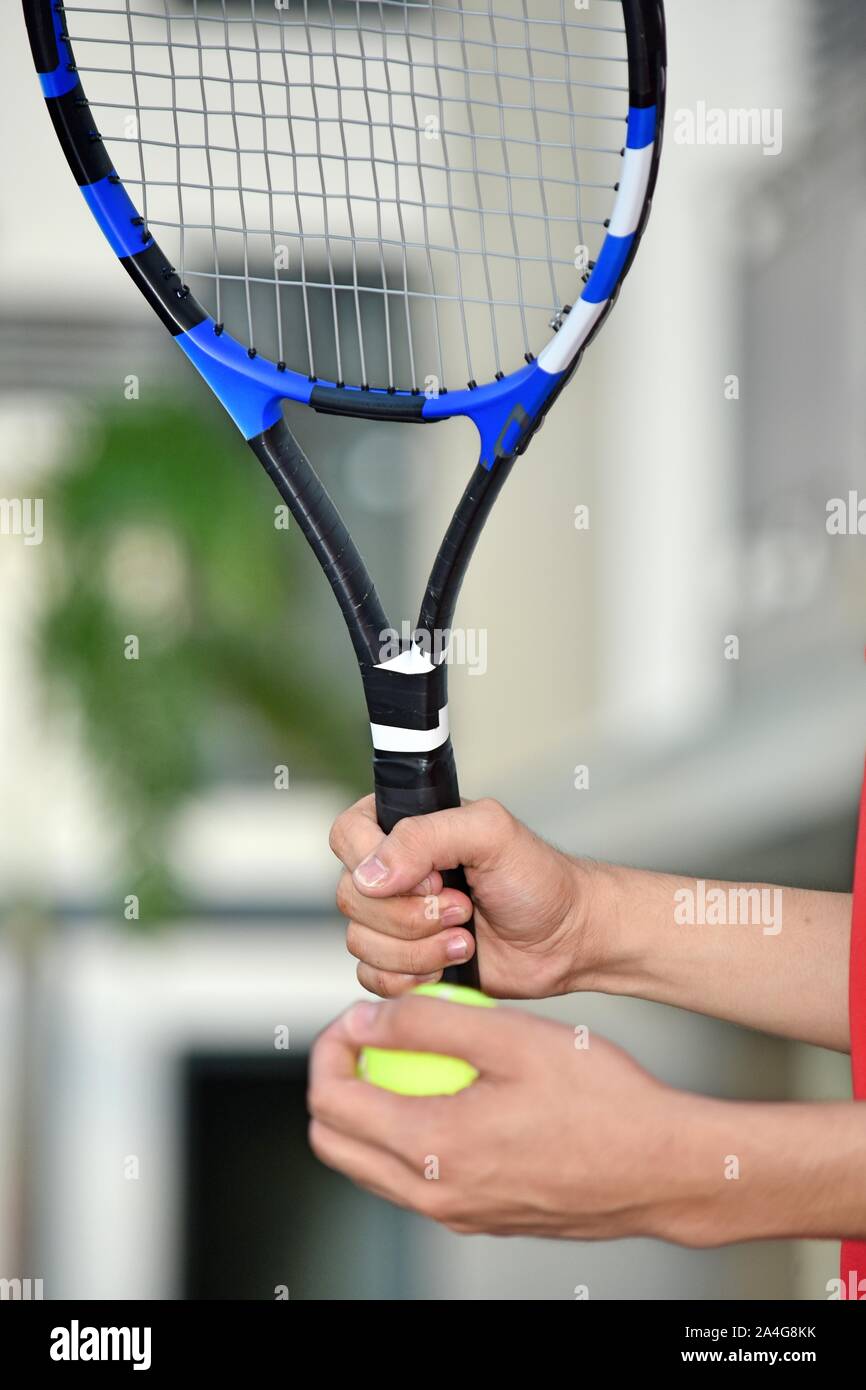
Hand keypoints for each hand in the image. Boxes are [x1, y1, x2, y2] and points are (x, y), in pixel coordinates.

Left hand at [310, 995, 865, 1248]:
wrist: (664, 1168)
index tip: (357, 1016)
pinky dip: (408, 1135)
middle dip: (335, 1083)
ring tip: (413, 1059)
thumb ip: (427, 1021)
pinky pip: (414, 1180)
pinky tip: (454, 1093)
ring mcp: (457, 1213)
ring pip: (370, 1167)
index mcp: (431, 1147)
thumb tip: (363, 1019)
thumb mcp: (511, 1036)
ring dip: (369, 1111)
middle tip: (371, 1038)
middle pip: (334, 1144)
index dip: (330, 1047)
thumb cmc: (601, 1099)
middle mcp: (434, 1194)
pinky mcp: (482, 1217)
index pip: (331, 1102)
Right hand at [329, 795, 602, 998]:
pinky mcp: (400, 963)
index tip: (431, 879)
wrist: (564, 939)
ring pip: (360, 941)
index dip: (378, 864)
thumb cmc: (537, 879)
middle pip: (350, 896)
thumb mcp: (490, 834)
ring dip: (419, 949)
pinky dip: (414, 977)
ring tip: (465, 937)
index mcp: (403, 828)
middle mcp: (391, 872)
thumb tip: (371, 873)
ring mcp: (393, 919)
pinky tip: (453, 963)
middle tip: (462, 909)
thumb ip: (426, 837)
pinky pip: (371, 978)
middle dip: (411, 915)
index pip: (346, 835)